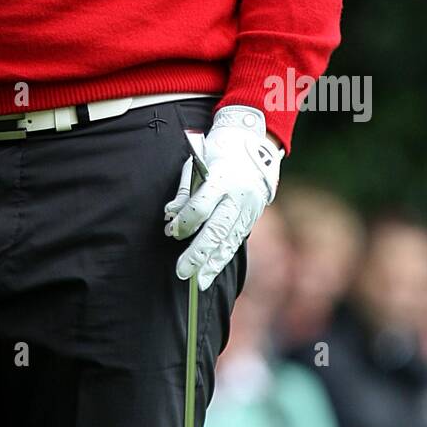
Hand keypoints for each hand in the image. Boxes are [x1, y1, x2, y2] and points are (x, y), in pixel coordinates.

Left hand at [163, 106, 283, 289]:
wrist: (254, 145)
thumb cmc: (218, 152)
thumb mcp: (198, 162)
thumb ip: (185, 190)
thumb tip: (171, 215)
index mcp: (222, 177)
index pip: (202, 206)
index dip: (185, 222)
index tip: (172, 231)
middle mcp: (237, 196)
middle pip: (217, 229)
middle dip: (198, 253)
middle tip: (182, 271)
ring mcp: (248, 209)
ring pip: (229, 240)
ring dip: (212, 262)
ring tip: (198, 281)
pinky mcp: (252, 217)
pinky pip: (236, 240)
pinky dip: (223, 256)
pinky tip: (211, 270)